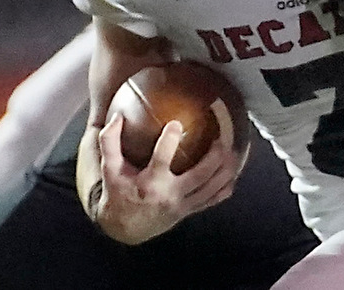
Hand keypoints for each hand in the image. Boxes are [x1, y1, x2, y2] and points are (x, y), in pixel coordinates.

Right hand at [87, 115, 239, 244]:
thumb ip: (110, 142)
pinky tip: (233, 173)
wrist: (124, 228)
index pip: (162, 160)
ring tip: (233, 151)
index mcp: (150, 183)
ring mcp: (182, 205)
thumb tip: (117, 115)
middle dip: (214, 157)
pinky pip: (213, 201)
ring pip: (211, 188)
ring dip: (225, 170)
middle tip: (221, 138)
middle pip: (200, 176)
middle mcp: (170, 195)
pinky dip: (225, 187)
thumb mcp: (110, 169)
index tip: (176, 123)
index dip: (169, 141)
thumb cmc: (118, 193)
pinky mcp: (189, 211)